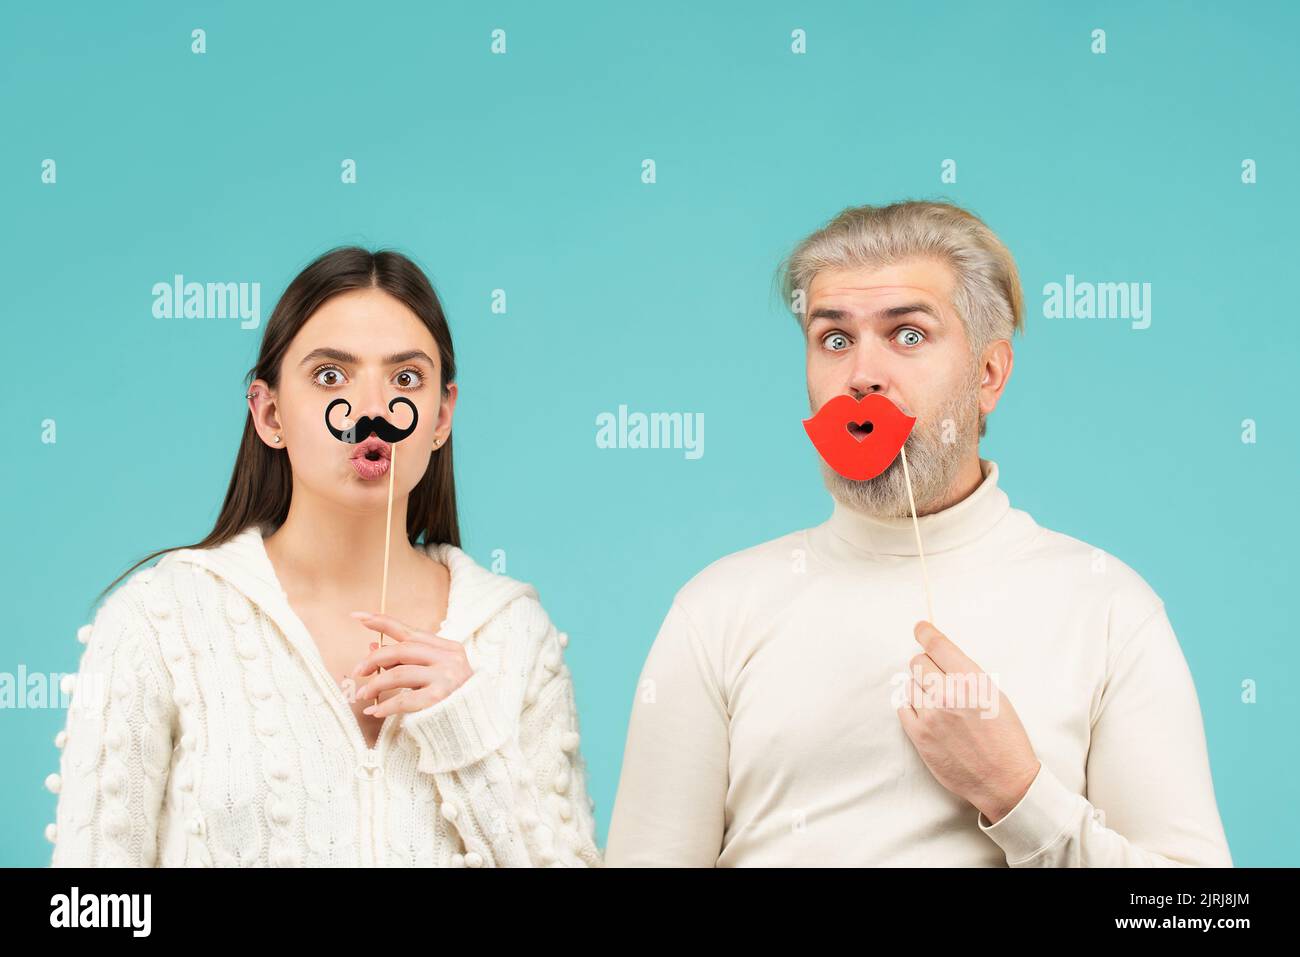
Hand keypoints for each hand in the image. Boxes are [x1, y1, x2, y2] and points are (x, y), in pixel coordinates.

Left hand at [349, 611, 472, 718]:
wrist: (477, 724)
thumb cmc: (452, 696)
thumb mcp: (432, 672)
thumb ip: (406, 660)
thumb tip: (371, 647)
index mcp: (447, 647)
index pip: (409, 631)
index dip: (381, 622)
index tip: (357, 616)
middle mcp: (448, 658)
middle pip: (401, 650)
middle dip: (373, 660)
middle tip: (357, 672)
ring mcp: (445, 677)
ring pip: (399, 674)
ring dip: (375, 685)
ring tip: (363, 694)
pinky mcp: (440, 698)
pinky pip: (404, 699)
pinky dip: (385, 706)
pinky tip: (376, 711)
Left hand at [896, 620, 1040, 823]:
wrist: (1005, 780)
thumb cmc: (1005, 738)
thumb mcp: (995, 696)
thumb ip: (967, 676)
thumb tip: (941, 658)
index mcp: (972, 681)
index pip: (939, 646)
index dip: (926, 633)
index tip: (919, 628)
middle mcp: (949, 694)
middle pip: (918, 662)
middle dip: (926, 667)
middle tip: (938, 680)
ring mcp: (931, 715)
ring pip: (909, 685)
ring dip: (920, 690)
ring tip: (939, 706)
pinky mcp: (919, 735)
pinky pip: (903, 707)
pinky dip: (912, 707)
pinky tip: (927, 715)